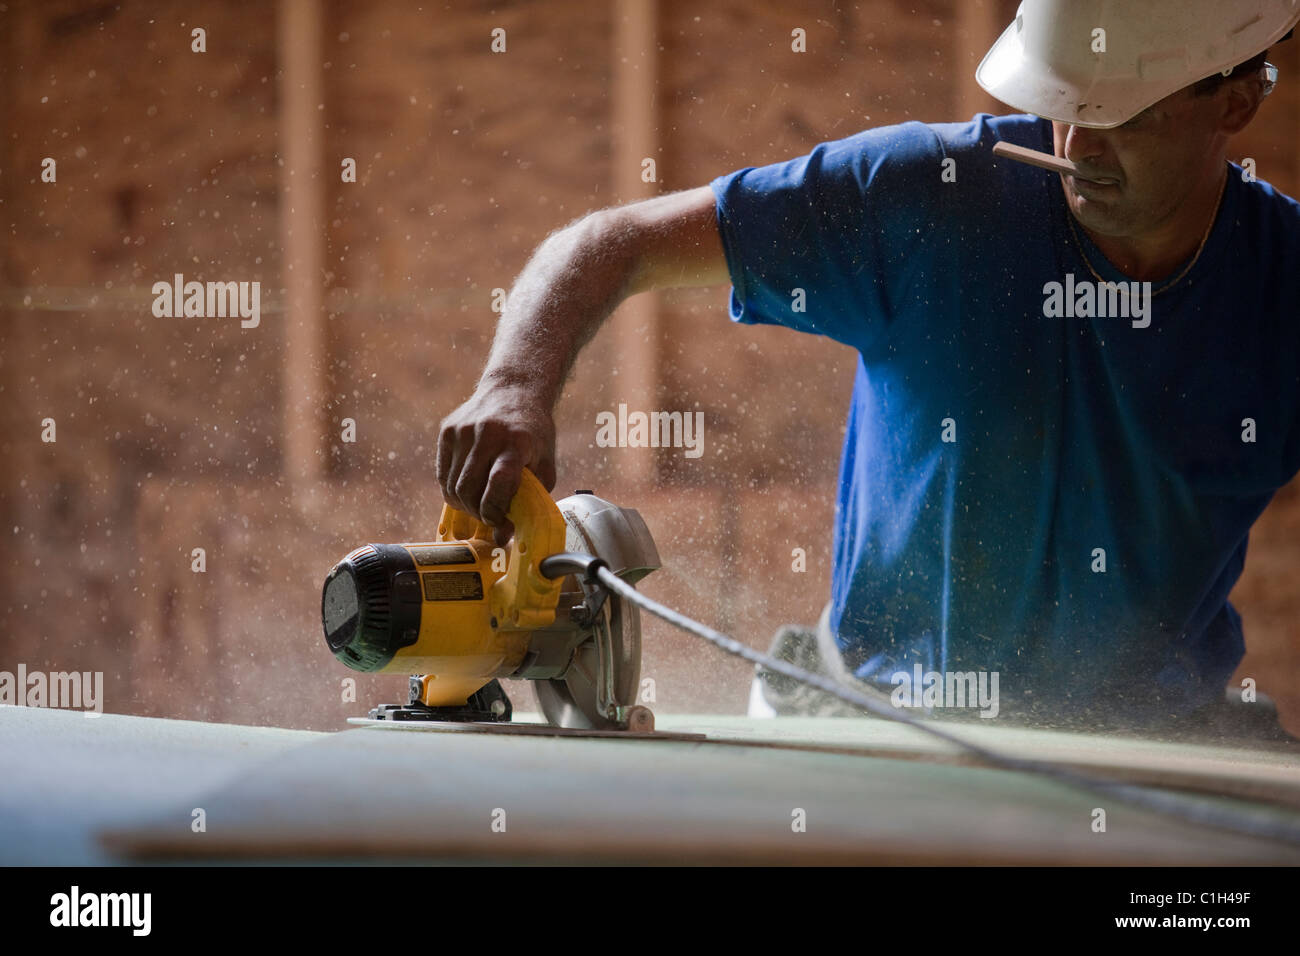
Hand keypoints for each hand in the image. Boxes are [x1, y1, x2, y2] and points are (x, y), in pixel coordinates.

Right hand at [436, 384, 556, 545]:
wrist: (514, 391)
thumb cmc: (533, 433)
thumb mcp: (545, 462)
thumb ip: (531, 499)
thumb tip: (503, 537)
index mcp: (517, 442)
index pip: (498, 483)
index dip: (495, 511)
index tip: (500, 523)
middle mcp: (487, 434)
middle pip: (469, 489)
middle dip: (478, 513)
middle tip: (489, 519)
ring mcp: (463, 431)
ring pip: (452, 486)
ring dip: (464, 505)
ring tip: (479, 506)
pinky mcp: (447, 431)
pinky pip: (442, 474)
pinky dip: (453, 490)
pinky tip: (467, 491)